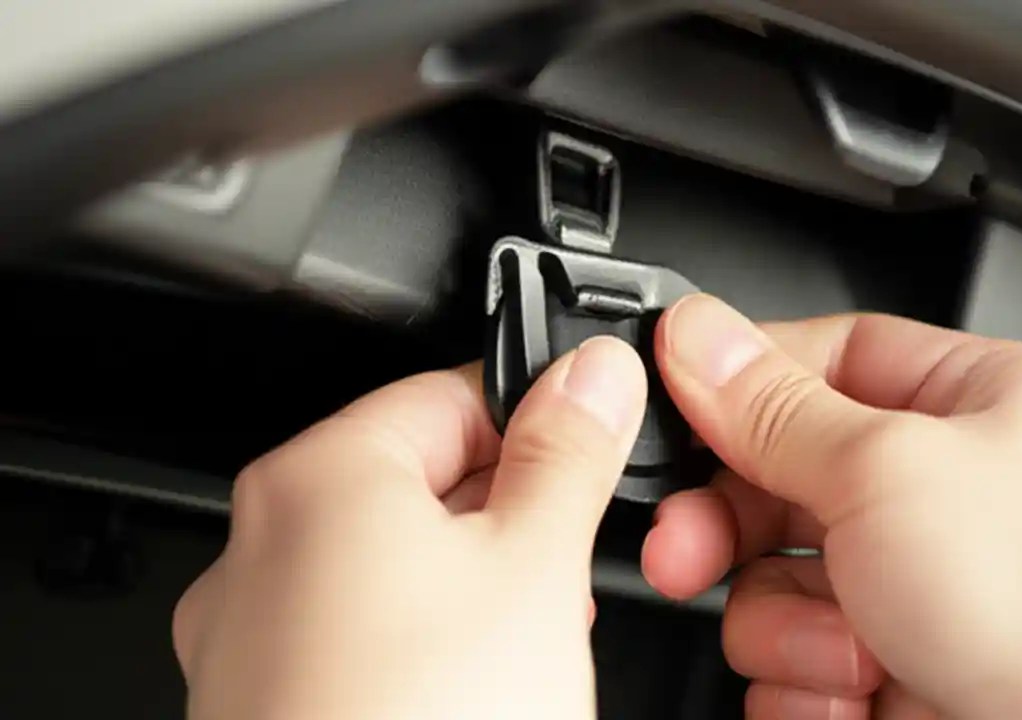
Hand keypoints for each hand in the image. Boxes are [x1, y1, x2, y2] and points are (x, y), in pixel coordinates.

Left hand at [173, 337, 647, 719]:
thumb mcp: (534, 568)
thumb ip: (568, 453)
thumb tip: (594, 378)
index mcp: (317, 481)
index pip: (448, 393)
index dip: (536, 417)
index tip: (590, 446)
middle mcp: (261, 549)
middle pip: (419, 480)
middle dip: (509, 515)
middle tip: (570, 564)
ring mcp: (253, 634)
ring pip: (392, 565)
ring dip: (474, 582)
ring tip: (530, 642)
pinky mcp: (267, 704)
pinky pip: (358, 636)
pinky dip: (423, 643)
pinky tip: (471, 692)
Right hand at [642, 295, 1021, 718]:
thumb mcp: (890, 472)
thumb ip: (774, 408)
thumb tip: (696, 337)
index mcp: (985, 406)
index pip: (833, 358)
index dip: (746, 379)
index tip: (674, 399)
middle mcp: (957, 495)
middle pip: (789, 479)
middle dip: (730, 524)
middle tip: (685, 547)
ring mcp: (928, 591)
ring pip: (779, 584)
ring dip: (786, 628)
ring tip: (844, 649)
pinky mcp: (901, 672)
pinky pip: (797, 664)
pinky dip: (809, 689)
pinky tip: (858, 694)